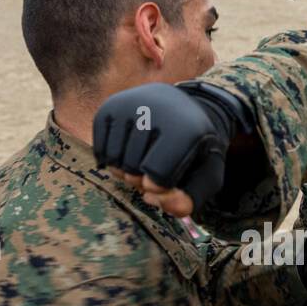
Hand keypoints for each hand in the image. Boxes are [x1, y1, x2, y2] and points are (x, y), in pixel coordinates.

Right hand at [93, 82, 243, 216]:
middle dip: (142, 180)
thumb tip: (150, 198)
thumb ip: (189, 198)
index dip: (161, 186)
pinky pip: (100, 151)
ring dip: (126, 172)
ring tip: (142, 159)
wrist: (178, 107)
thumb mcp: (206, 174)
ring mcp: (127, 106)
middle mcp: (153, 111)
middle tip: (155, 166)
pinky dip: (112, 160)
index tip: (170, 176)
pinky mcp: (108, 108)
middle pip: (133, 172)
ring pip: (114, 162)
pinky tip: (128, 150)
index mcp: (184, 129)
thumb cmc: (192, 147)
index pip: (158, 176)